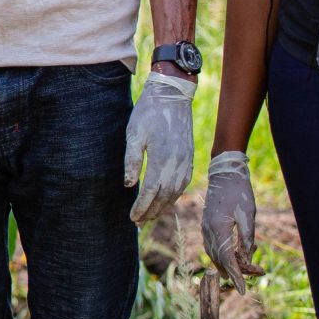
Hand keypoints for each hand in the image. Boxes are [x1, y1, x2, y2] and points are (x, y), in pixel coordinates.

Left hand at [123, 71, 196, 224]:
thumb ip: (131, 160)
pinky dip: (173, 196)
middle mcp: (177, 164)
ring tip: (149, 216)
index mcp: (162, 158)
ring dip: (162, 207)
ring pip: (175, 193)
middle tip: (138, 222)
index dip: (141, 206)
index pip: (150, 191)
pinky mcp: (190, 158)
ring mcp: (186, 162)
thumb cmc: (148, 113)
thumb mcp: (134, 134)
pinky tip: (164, 200)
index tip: (131, 217)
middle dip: (150, 211)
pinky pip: (182, 184)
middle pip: (164, 196)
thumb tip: (128, 185)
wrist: (173, 96)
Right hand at [202, 151, 259, 281]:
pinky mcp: (207, 226)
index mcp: (218, 229)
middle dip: (237, 271)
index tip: (243, 290)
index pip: (227, 260)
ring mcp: (205, 229)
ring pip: (215, 255)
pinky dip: (223, 255)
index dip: (236, 276)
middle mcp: (208, 231)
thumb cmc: (239, 191)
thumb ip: (247, 237)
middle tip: (257, 273)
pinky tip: (235, 256)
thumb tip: (247, 259)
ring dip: (230, 264)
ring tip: (248, 267)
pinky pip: (213, 247)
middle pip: (220, 260)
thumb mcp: (248, 214)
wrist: (224, 173)